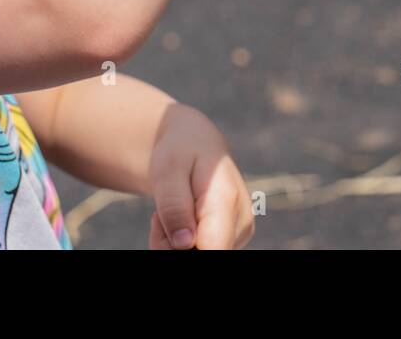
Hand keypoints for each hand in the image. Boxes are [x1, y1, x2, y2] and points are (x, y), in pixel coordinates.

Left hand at [147, 105, 253, 249]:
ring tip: (171, 211)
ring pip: (199, 256)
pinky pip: (204, 252)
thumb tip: (184, 243)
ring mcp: (241, 231)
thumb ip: (175, 206)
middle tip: (158, 215)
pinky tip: (181, 219)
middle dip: (170, 245)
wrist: (196, 143)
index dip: (180, 249)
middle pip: (201, 255)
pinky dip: (182, 244)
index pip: (213, 249)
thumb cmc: (180, 153)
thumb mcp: (168, 171)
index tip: (162, 226)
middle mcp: (242, 220)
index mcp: (227, 200)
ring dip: (174, 244)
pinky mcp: (235, 237)